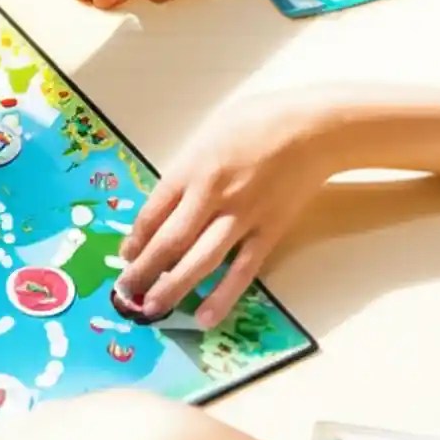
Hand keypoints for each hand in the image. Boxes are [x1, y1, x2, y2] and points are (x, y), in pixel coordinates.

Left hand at [116, 91, 335, 325]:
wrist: (314, 128)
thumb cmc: (257, 122)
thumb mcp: (207, 136)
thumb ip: (184, 172)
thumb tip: (161, 208)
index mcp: (191, 169)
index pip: (153, 212)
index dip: (135, 240)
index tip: (125, 257)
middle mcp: (211, 195)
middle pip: (170, 241)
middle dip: (144, 270)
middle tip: (126, 293)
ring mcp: (242, 216)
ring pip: (201, 259)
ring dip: (173, 287)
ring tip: (151, 309)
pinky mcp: (269, 232)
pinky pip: (243, 269)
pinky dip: (222, 295)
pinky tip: (205, 317)